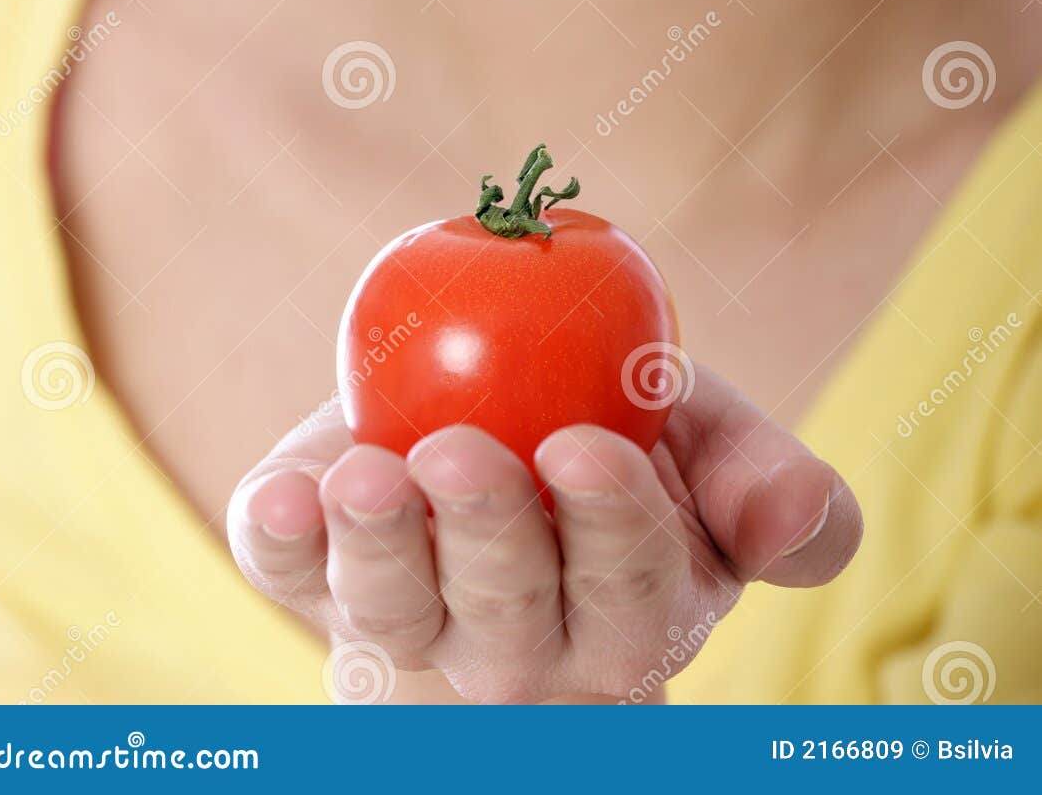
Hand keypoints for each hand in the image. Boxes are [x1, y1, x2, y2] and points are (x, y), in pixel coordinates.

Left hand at [228, 364, 862, 703]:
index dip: (608, 522)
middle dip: (485, 534)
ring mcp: (410, 629)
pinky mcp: (317, 584)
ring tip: (364, 478)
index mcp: (631, 618)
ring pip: (394, 613)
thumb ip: (764, 482)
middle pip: (506, 612)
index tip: (584, 447)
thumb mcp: (705, 446)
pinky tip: (280, 498)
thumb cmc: (613, 437)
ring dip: (376, 550)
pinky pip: (288, 581)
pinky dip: (276, 543)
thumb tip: (799, 516)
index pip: (629, 586)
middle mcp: (519, 651)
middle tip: (461, 454)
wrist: (499, 426)